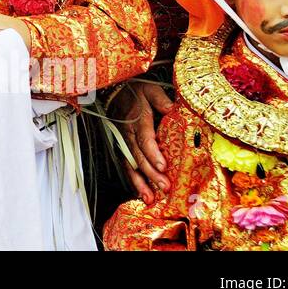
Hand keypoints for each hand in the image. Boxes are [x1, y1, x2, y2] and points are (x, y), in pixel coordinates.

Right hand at [114, 82, 172, 202]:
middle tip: (165, 187)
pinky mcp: (121, 147)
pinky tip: (141, 193)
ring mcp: (123, 142)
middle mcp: (128, 134)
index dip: (153, 154)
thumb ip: (161, 100)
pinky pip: (126, 166)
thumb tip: (173, 109)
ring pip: (130, 165)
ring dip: (139, 182)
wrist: (114, 91)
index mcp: (137, 120)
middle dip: (151, 174)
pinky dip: (133, 180)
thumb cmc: (135, 91)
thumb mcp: (150, 90)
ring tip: (149, 198)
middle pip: (138, 157)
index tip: (163, 166)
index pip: (145, 139)